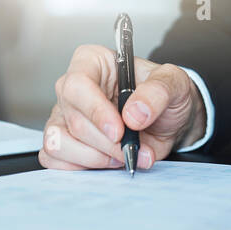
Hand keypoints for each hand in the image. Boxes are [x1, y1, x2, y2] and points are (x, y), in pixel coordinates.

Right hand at [39, 44, 205, 170]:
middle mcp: (73, 88)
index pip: (78, 84)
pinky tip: (108, 162)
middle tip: (132, 148)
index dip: (96, 111)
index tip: (119, 131)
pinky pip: (55, 160)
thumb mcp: (175, 83)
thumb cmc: (165, 95)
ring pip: (60, 142)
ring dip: (95, 158)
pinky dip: (83, 167)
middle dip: (106, 143)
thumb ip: (158, 92)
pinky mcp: (63, 141)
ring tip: (124, 155)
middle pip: (74, 119)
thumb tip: (134, 113)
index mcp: (93, 62)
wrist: (168, 122)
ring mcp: (64, 116)